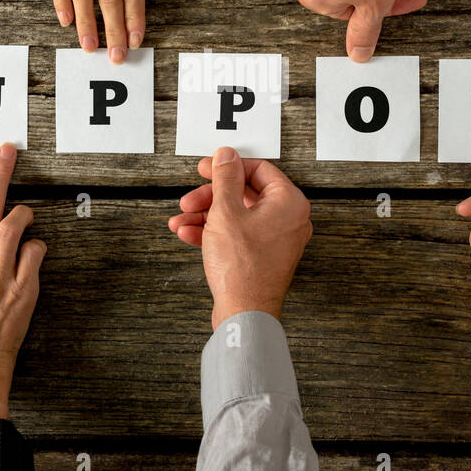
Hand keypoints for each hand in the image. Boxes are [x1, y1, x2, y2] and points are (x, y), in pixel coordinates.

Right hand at [168, 147, 312, 329]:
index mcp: (289, 203)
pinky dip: (214, 232)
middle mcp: (288, 220)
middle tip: (190, 198)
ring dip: (206, 215)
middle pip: (244, 193)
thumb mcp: (226, 213)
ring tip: (182, 219)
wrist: (244, 314)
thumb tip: (226, 155)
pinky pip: (238, 234)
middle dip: (210, 196)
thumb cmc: (242, 269)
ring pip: (237, 215)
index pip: (259, 170)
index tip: (207, 168)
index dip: (228, 167)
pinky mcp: (263, 255)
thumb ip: (225, 179)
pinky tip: (189, 234)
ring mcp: (277, 239)